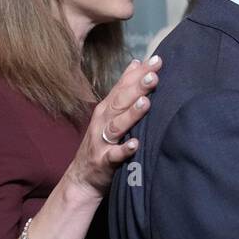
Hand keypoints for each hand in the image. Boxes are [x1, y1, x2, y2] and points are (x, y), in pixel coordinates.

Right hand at [64, 55, 161, 198]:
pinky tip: (135, 144)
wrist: (81, 178)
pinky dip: (124, 150)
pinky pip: (114, 155)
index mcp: (107, 108)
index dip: (138, 73)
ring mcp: (102, 141)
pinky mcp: (104, 162)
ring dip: (131, 114)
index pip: (123, 86)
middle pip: (120, 102)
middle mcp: (103, 121)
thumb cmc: (102, 141)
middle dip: (137, 88)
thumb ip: (124, 89)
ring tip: (145, 103)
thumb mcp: (110, 113)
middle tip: (154, 75)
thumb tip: (138, 63)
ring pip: (116, 125)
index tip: (156, 60)